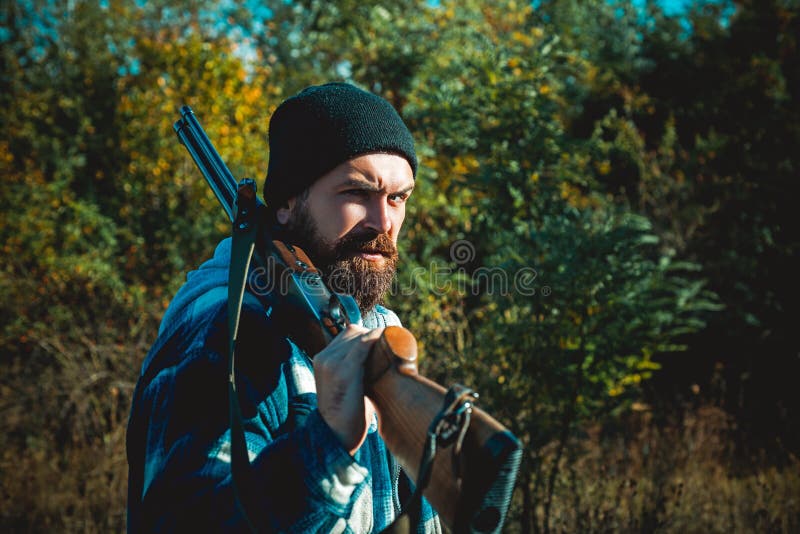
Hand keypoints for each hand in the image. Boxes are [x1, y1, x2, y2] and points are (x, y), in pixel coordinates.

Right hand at [313, 324, 382, 454]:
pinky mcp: (344, 370)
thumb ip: (357, 372)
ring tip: (393, 346)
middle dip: (373, 336)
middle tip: (392, 345)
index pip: (347, 335)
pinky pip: (364, 344)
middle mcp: (324, 357)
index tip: (384, 342)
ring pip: (360, 336)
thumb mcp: (346, 387)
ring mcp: (332, 362)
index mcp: (322, 360)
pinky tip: (389, 343)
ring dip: (378, 338)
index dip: (367, 336)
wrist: (336, 437)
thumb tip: (382, 363)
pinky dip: (377, 340)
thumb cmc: (347, 416)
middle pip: (354, 332)